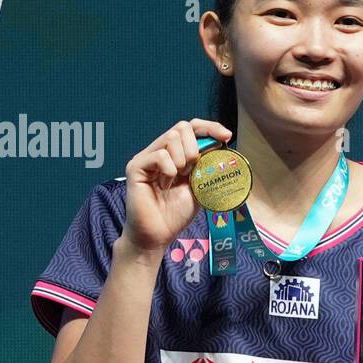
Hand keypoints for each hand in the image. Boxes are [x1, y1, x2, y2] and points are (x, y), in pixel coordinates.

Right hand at [123, 119, 232, 255]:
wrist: (158, 235)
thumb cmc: (176, 214)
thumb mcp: (200, 187)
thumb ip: (207, 168)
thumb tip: (224, 149)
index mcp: (175, 154)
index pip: (192, 128)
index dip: (210, 127)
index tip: (227, 136)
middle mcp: (160, 151)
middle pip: (182, 127)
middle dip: (195, 147)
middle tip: (192, 171)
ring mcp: (146, 158)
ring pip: (171, 137)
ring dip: (183, 158)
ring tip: (179, 178)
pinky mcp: (135, 167)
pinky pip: (159, 155)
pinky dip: (169, 168)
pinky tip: (166, 183)